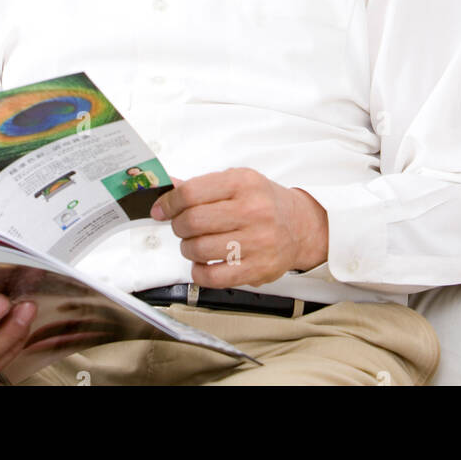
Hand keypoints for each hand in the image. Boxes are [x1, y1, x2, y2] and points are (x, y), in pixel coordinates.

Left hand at [149, 168, 327, 286]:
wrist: (299, 225)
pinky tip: (203, 263)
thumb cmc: (263, 202)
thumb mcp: (236, 182)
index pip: (192, 193)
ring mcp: (257, 241)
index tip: (161, 209)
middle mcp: (252, 210)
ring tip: (194, 244)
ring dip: (187, 248)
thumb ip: (200, 186)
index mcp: (243, 183)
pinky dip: (199, 272)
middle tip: (181, 226)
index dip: (169, 203)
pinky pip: (213, 277)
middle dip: (178, 226)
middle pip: (193, 221)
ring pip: (199, 249)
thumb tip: (165, 186)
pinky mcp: (258, 269)